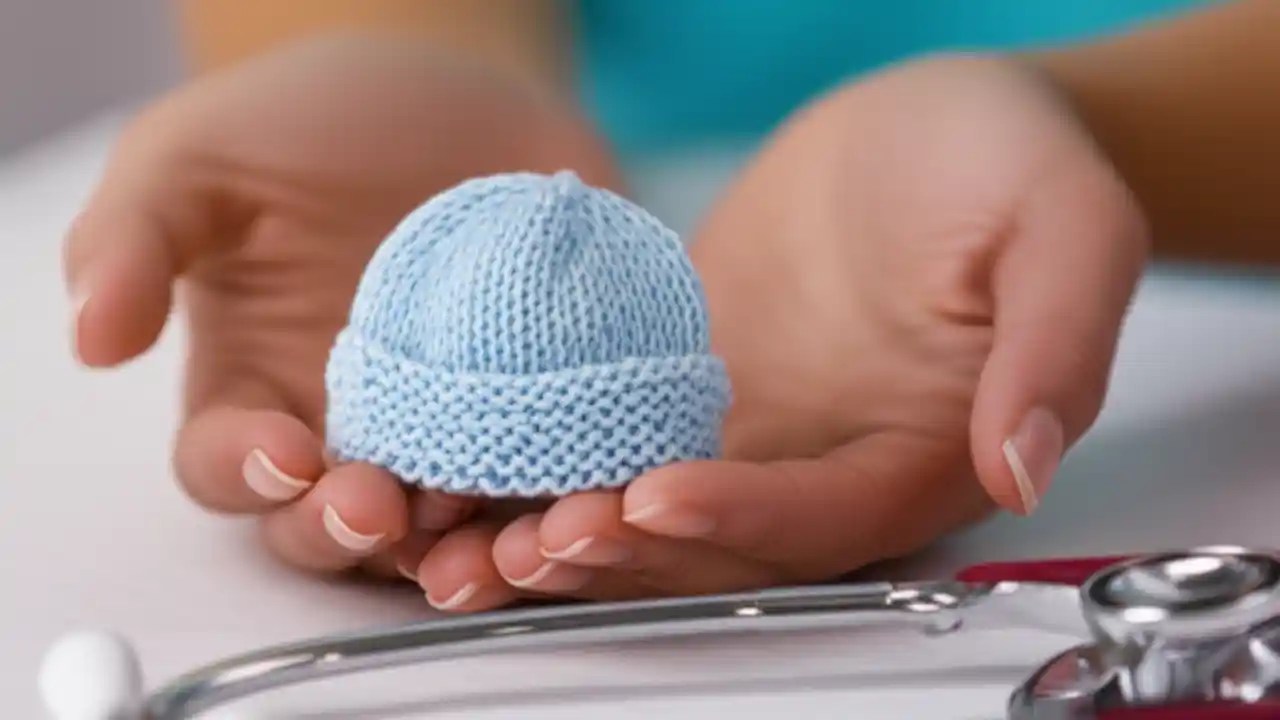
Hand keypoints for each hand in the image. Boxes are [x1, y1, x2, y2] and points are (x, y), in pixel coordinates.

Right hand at [66, 35, 617, 578]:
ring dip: (474, 546)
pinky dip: (575, 494)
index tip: (281, 452)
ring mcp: (455, 434)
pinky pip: (560, 475)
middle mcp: (352, 436)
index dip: (249, 474)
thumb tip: (91, 335)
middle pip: (341, 526)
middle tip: (383, 506)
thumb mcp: (201, 161)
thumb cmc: (308, 129)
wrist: (451, 98)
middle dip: (356, 529)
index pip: (232, 467)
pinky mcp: (547, 413)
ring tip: (496, 532)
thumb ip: (136, 239)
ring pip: (457, 529)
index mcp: (255, 395)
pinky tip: (594, 485)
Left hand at [422, 55, 1148, 610]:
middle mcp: (831, 461)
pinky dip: (549, 462)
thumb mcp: (1065, 230)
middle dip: (631, 552)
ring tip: (475, 542)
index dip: (745, 517)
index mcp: (924, 453)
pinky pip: (616, 437)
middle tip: (536, 539)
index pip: (827, 514)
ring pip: (657, 510)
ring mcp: (758, 428)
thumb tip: (1023, 464)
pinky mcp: (696, 384)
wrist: (934, 123)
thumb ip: (1053, 347)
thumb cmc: (1010, 163)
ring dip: (571, 534)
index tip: (657, 498)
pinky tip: (477, 467)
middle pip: (726, 541)